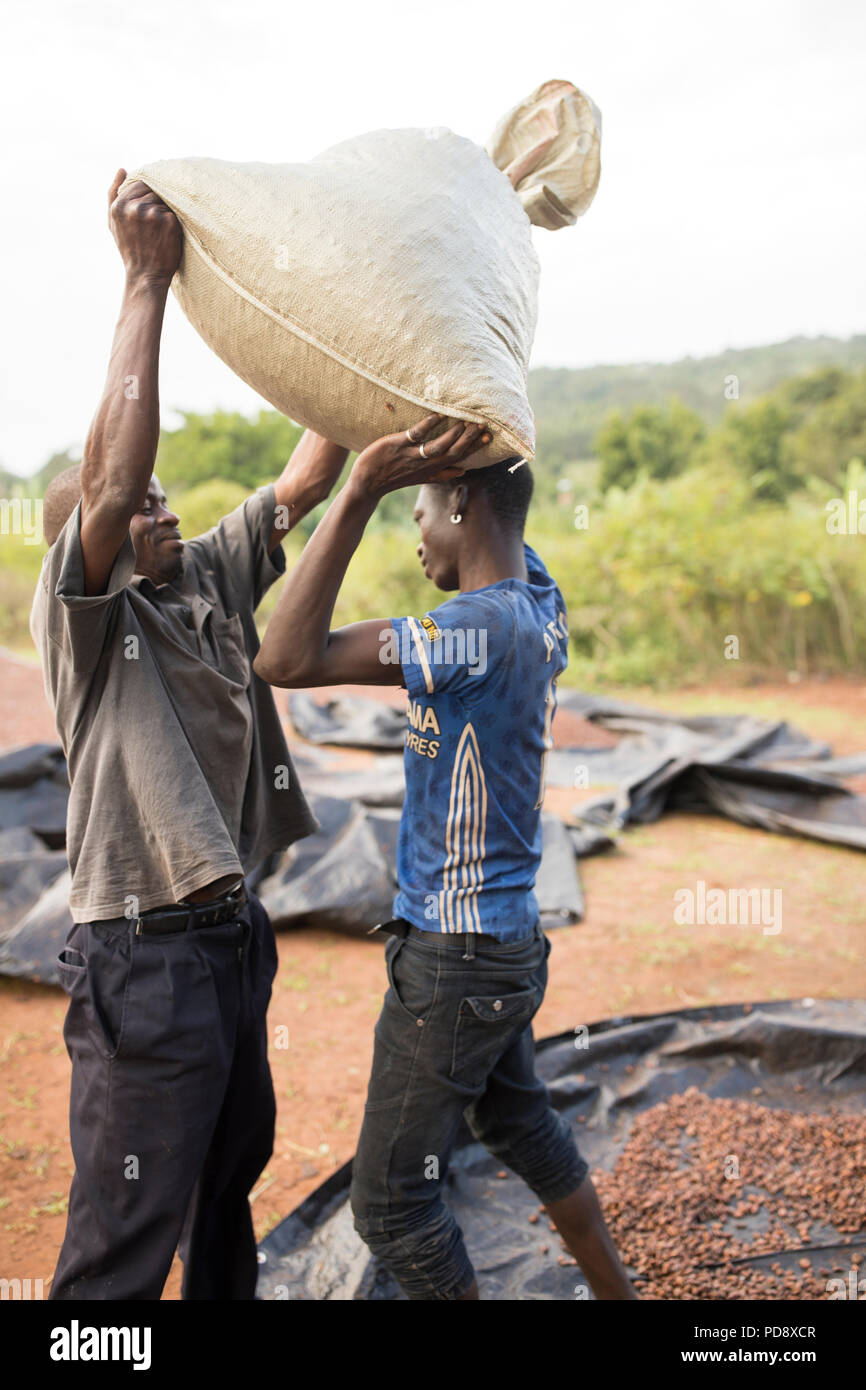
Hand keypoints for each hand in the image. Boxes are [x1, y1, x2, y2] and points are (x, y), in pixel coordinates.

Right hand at [108, 168, 182, 288]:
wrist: (146, 276)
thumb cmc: (129, 249)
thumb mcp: (113, 222)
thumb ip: (114, 194)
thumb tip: (122, 169)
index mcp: (118, 206)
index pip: (138, 182)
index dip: (145, 194)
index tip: (148, 207)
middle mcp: (134, 207)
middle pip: (152, 189)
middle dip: (155, 200)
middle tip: (154, 221)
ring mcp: (152, 214)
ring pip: (164, 200)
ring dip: (164, 210)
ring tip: (159, 230)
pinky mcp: (169, 221)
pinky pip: (174, 211)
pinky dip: (173, 221)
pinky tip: (167, 235)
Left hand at [349, 414, 490, 500]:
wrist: (367, 483)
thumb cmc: (394, 476)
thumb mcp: (421, 478)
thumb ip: (442, 474)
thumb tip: (462, 471)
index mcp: (433, 469)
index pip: (459, 458)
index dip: (475, 448)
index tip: (489, 436)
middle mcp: (426, 464)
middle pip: (453, 452)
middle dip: (469, 439)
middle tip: (483, 424)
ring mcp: (412, 456)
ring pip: (439, 447)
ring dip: (453, 435)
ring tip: (466, 421)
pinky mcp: (398, 446)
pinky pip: (416, 435)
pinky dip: (428, 425)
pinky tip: (438, 415)